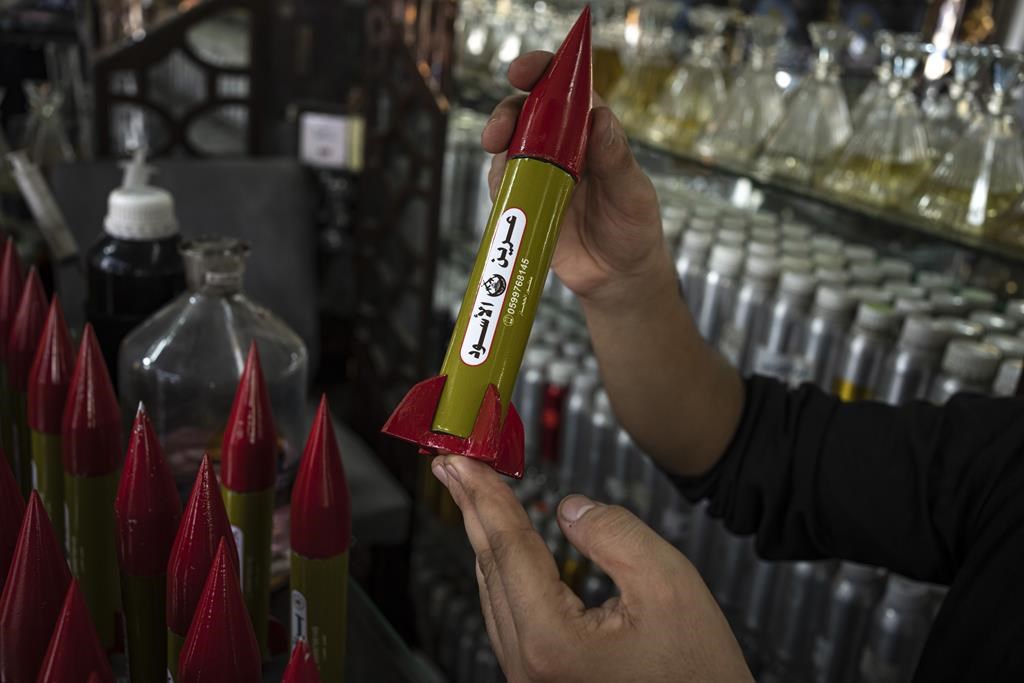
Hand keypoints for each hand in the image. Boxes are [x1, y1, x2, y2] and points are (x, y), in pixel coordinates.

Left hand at [431, 455, 752, 682]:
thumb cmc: (699, 674)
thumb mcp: (668, 584)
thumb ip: (613, 533)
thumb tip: (570, 508)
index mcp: (551, 641)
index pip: (509, 547)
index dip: (486, 495)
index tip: (463, 459)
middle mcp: (529, 666)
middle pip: (492, 569)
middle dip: (473, 509)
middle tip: (453, 466)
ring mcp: (531, 679)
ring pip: (496, 593)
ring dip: (485, 538)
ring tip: (473, 497)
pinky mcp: (543, 681)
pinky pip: (510, 616)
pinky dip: (504, 572)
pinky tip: (502, 549)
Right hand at [483, 52, 673, 307]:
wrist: (618, 277)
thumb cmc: (633, 228)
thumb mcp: (633, 193)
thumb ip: (616, 158)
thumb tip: (599, 117)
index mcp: (590, 131)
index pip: (565, 88)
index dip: (542, 70)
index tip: (524, 72)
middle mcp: (561, 147)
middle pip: (525, 113)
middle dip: (506, 114)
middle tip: (498, 132)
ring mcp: (539, 174)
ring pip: (508, 147)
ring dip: (498, 150)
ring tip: (503, 165)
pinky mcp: (524, 203)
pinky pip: (502, 185)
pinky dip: (498, 184)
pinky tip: (506, 192)